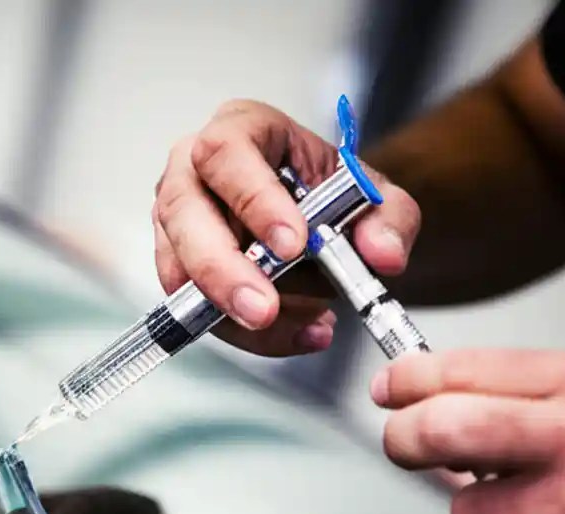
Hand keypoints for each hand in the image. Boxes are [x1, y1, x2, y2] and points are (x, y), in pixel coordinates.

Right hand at [153, 99, 419, 356]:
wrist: (315, 217)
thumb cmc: (326, 190)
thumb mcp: (372, 195)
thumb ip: (390, 218)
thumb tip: (383, 254)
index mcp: (240, 129)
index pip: (227, 153)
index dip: (254, 199)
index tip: (292, 244)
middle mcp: (192, 170)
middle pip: (184, 212)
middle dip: (222, 269)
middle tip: (263, 310)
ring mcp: (175, 220)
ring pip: (179, 268)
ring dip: (233, 310)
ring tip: (303, 326)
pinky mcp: (174, 267)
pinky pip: (195, 308)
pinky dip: (245, 333)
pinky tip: (295, 333)